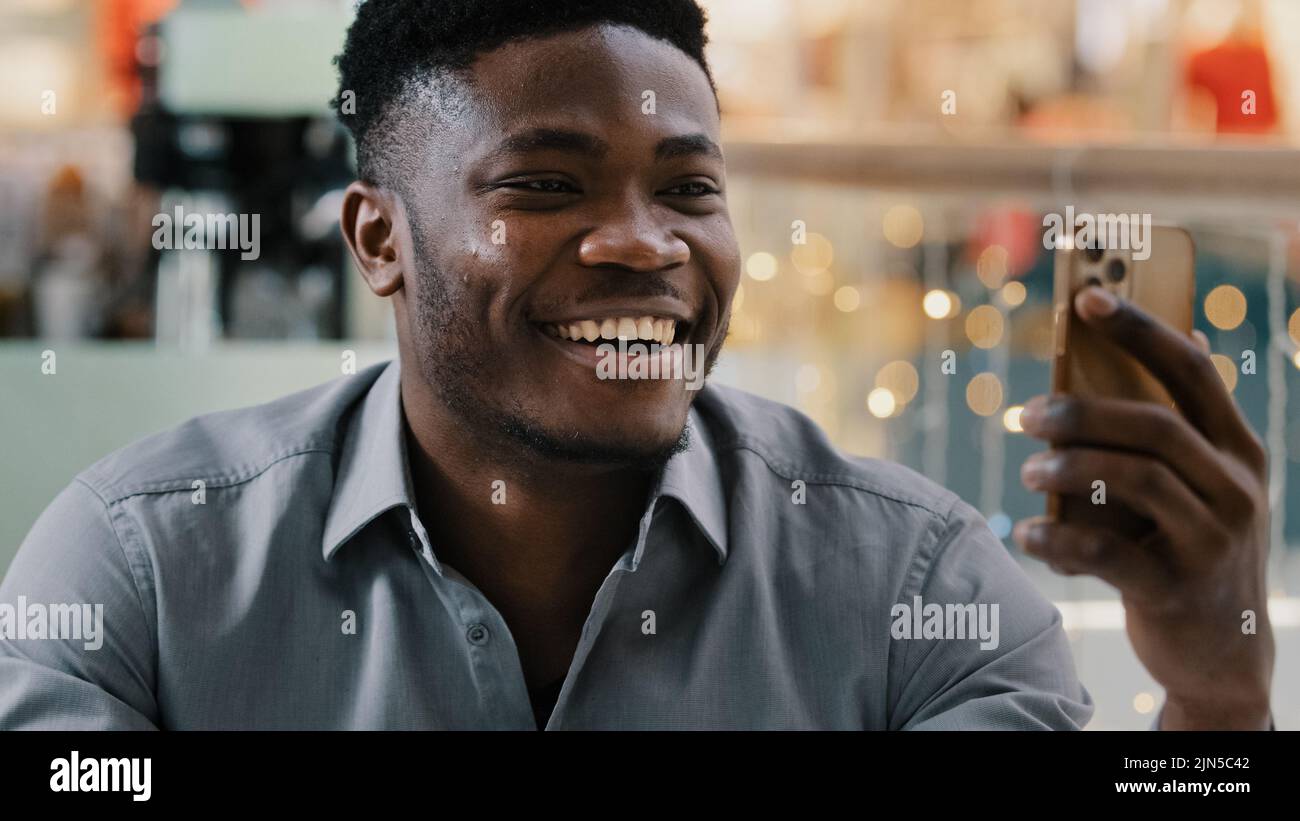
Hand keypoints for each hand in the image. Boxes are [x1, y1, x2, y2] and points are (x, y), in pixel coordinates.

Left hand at [1014, 286, 1273, 729]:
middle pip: (1156, 425)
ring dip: (1069, 468)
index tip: (1086, 297)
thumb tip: (1116, 359)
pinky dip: (1059, 539)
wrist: (1221, 655)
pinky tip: (1026, 534)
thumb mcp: (1189, 490)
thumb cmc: (1184, 550)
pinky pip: (1109, 551)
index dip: (1140, 328)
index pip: (1193, 371)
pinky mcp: (1178, 589)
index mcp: (1237, 450)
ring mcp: (1213, 540)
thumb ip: (1159, 437)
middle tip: (1026, 416)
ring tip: (1029, 472)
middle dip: (1082, 412)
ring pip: (1137, 479)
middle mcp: (1235, 488)